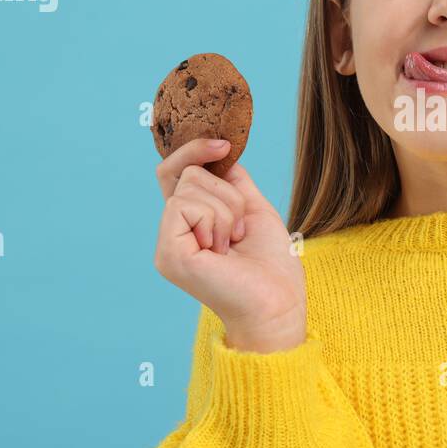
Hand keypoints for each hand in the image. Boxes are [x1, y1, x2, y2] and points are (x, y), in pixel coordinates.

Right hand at [153, 139, 306, 352]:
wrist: (279, 303)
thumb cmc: (271, 266)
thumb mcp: (253, 210)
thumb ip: (233, 182)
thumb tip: (220, 153)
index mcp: (189, 223)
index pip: (174, 172)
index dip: (194, 149)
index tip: (225, 144)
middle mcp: (172, 233)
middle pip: (188, 173)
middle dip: (227, 192)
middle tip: (240, 231)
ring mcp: (167, 244)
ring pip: (190, 185)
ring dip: (227, 210)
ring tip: (233, 244)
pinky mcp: (169, 253)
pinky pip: (185, 205)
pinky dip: (216, 221)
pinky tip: (223, 250)